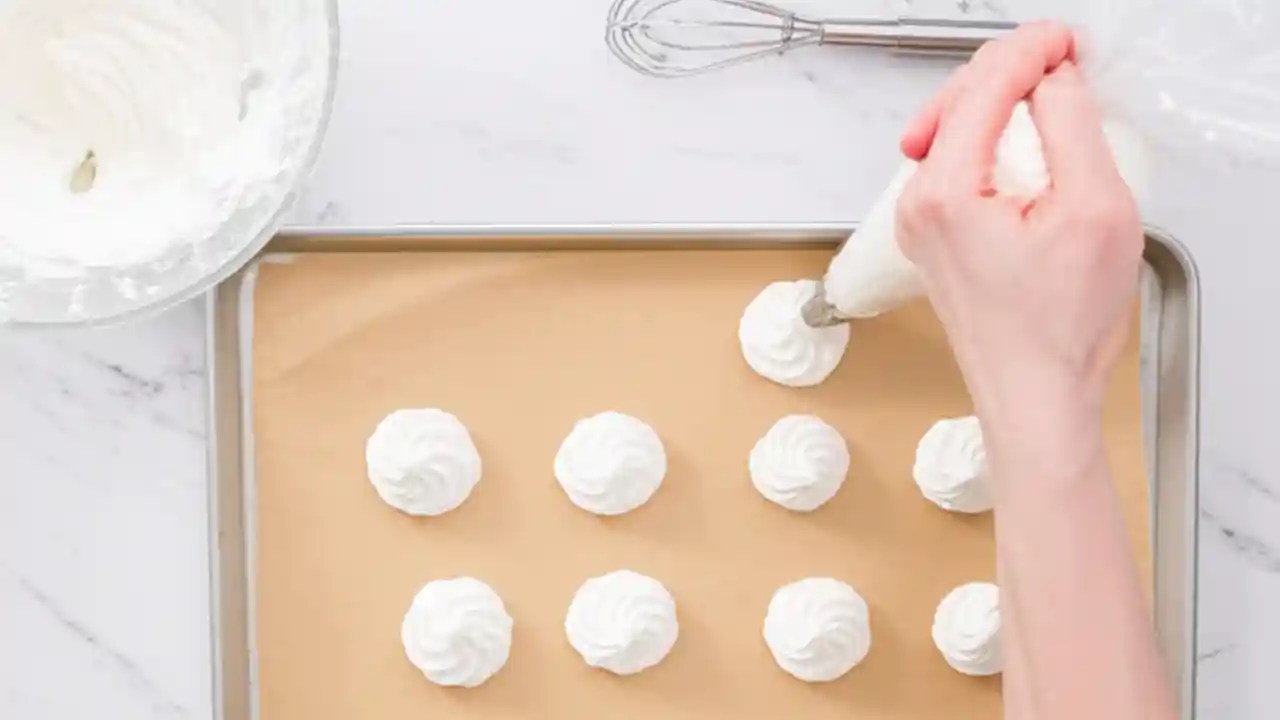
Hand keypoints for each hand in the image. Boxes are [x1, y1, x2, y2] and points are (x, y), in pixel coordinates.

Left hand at [895, 23, 1142, 418]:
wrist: (1033, 398)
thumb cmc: (1056, 329)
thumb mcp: (1093, 209)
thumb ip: (1071, 126)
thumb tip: (1054, 83)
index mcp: (945, 190)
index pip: (984, 86)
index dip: (1031, 51)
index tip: (1067, 44)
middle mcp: (917, 203)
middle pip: (958, 101)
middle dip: (1010, 71)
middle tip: (1062, 63)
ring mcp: (918, 223)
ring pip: (952, 131)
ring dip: (997, 104)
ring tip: (1045, 98)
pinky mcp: (932, 239)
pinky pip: (953, 166)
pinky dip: (988, 142)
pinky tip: (1022, 148)